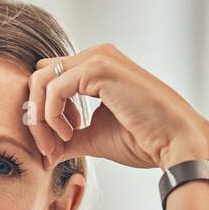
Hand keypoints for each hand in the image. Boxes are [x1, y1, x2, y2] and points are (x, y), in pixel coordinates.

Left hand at [26, 43, 208, 171]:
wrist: (174, 142)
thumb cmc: (143, 140)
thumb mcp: (93, 138)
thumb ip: (66, 138)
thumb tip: (44, 153)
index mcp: (94, 68)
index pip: (47, 79)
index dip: (40, 113)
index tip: (54, 143)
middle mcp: (95, 56)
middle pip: (38, 77)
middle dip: (34, 116)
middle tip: (48, 148)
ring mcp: (97, 58)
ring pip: (41, 81)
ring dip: (40, 120)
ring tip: (58, 145)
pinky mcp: (99, 68)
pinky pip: (53, 89)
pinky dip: (52, 116)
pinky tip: (69, 134)